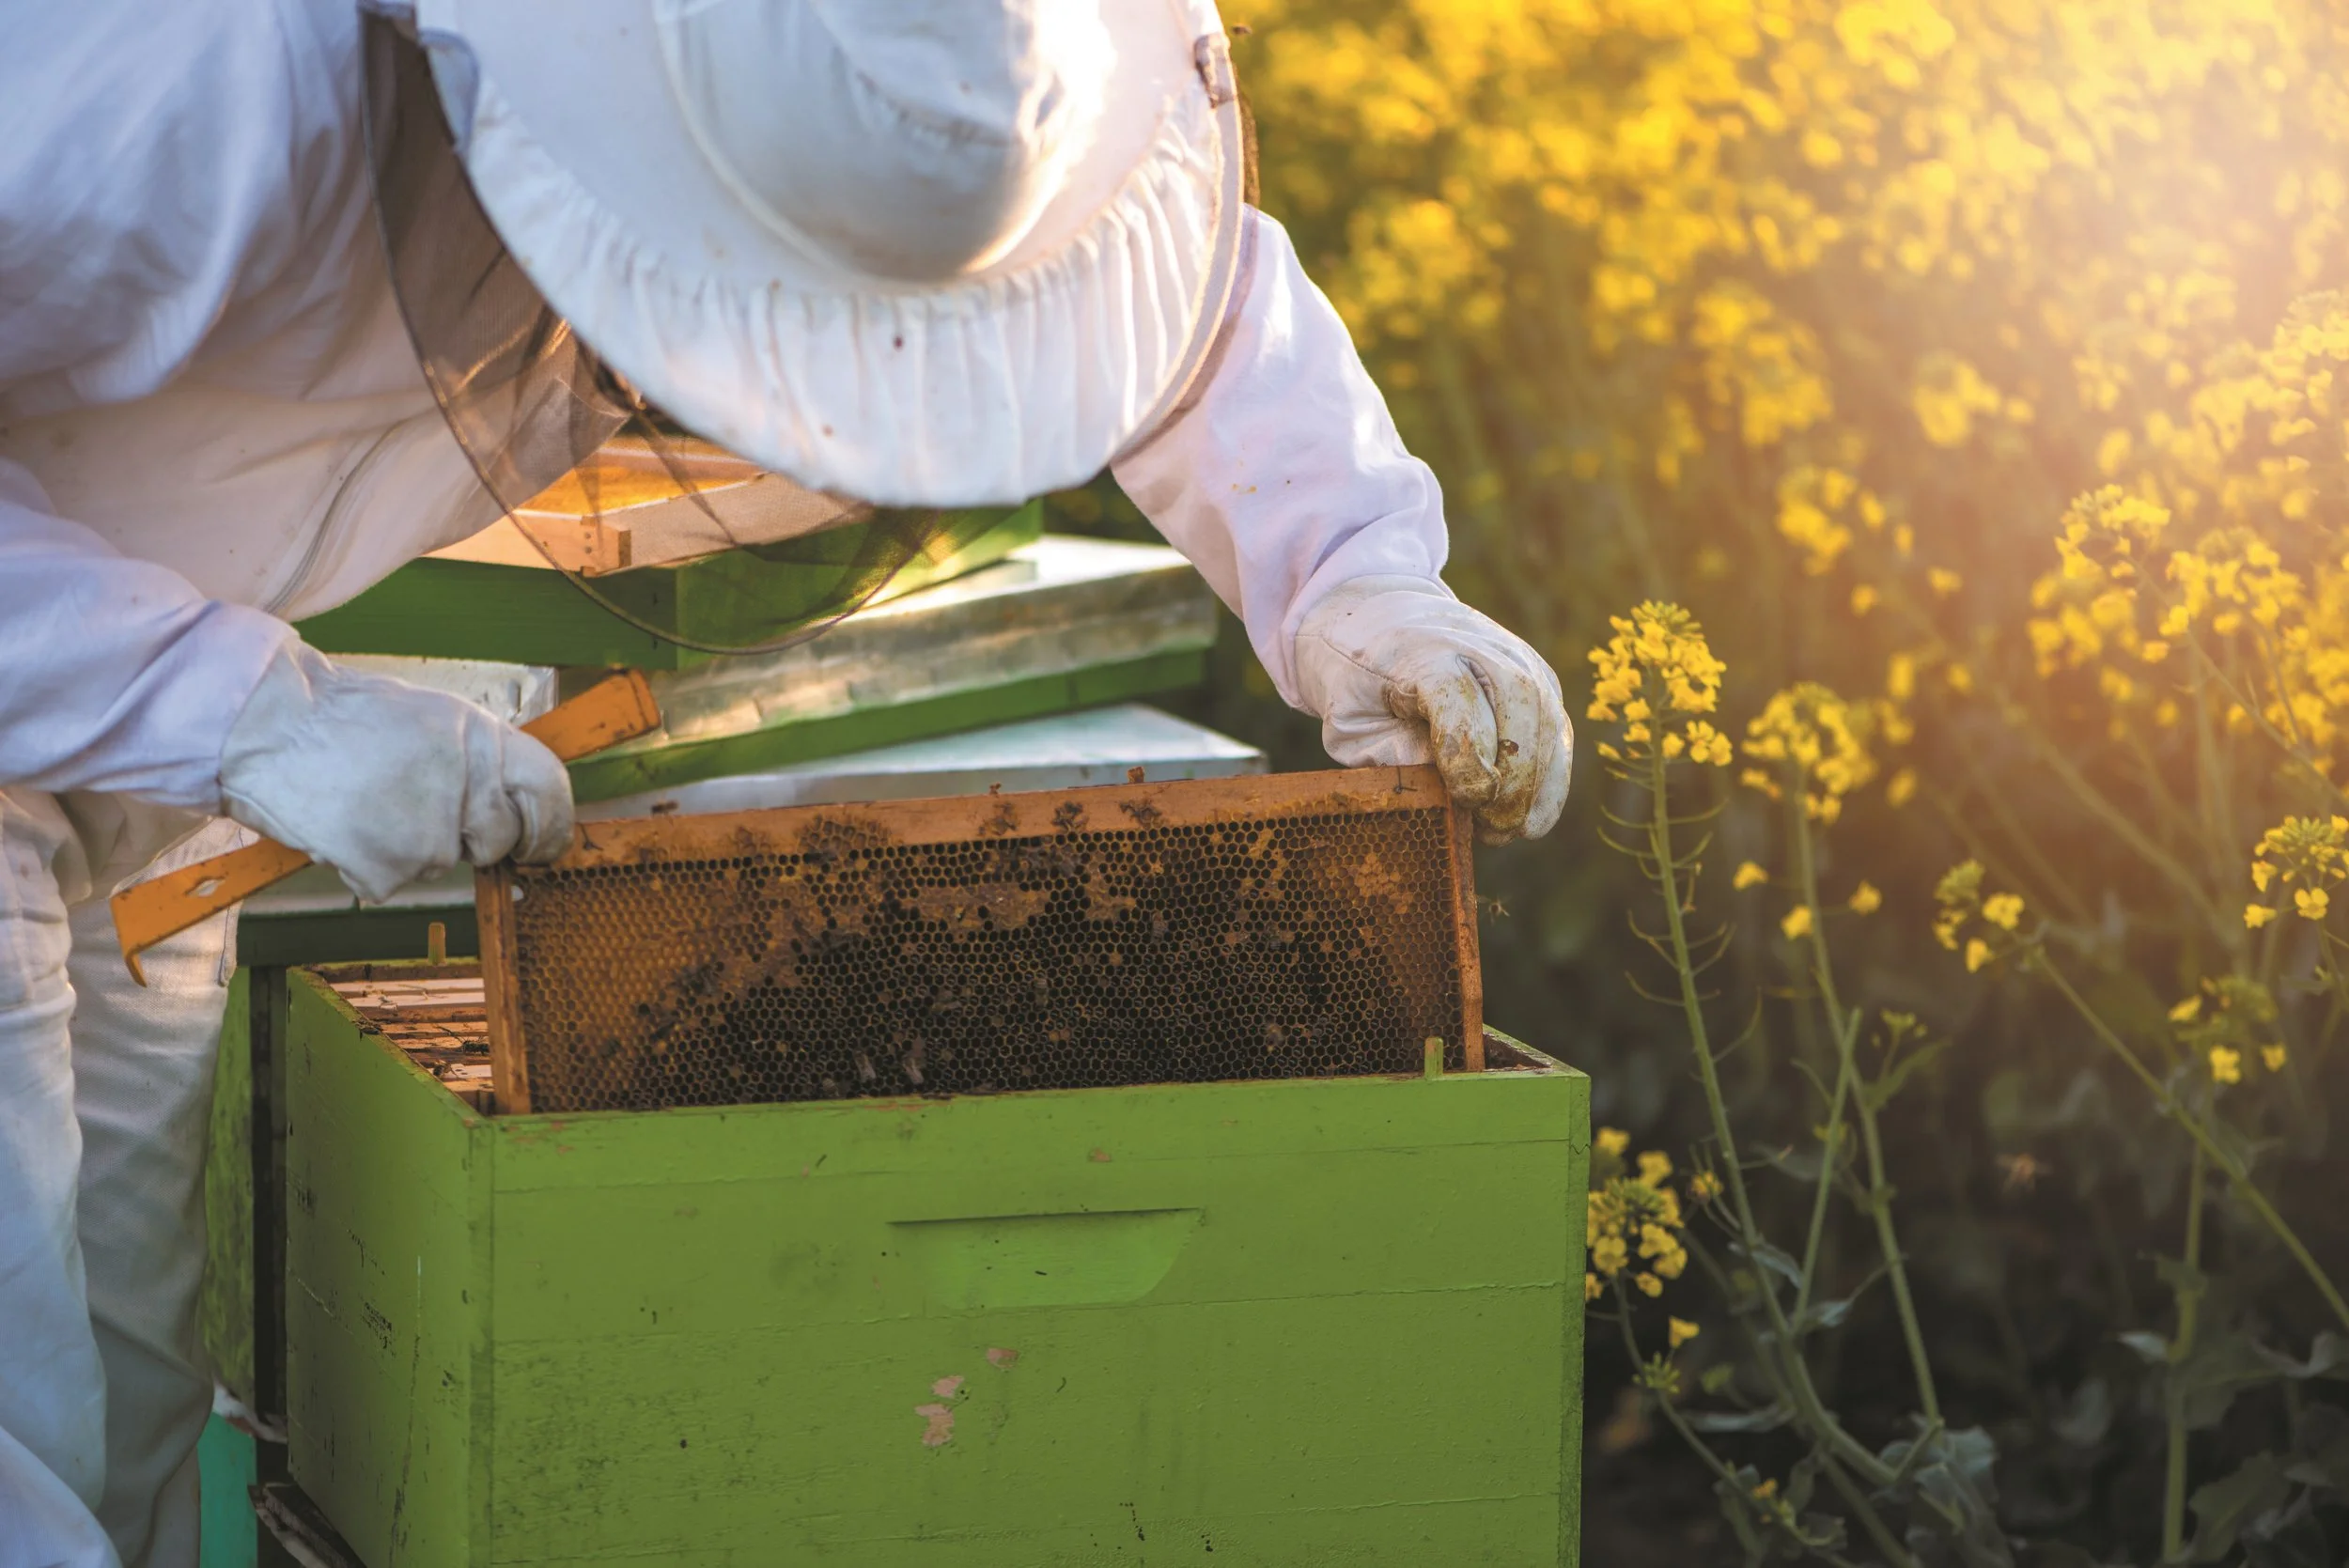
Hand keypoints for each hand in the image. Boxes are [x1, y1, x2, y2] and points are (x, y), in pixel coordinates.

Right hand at [218, 644, 573, 902]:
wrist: (266, 727)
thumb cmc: (343, 718)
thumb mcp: (429, 718)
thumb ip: (475, 758)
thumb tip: (512, 802)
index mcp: (480, 737)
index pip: (550, 788)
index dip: (552, 825)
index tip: (540, 845)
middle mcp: (465, 783)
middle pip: (497, 838)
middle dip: (472, 840)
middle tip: (423, 819)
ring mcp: (428, 829)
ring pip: (439, 861)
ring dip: (407, 846)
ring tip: (365, 802)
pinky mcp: (388, 865)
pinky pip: (390, 881)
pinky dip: (365, 865)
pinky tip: (341, 824)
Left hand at [1293, 576, 1570, 843]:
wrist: (1382, 620)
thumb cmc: (1359, 681)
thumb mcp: (1350, 722)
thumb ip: (1392, 755)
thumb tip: (1447, 796)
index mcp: (1422, 649)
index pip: (1457, 693)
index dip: (1468, 753)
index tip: (1466, 799)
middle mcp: (1480, 645)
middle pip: (1518, 704)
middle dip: (1514, 777)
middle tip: (1492, 827)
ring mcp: (1518, 658)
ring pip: (1548, 719)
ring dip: (1537, 786)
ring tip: (1507, 830)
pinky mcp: (1539, 678)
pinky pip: (1557, 731)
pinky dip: (1551, 780)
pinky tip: (1529, 818)